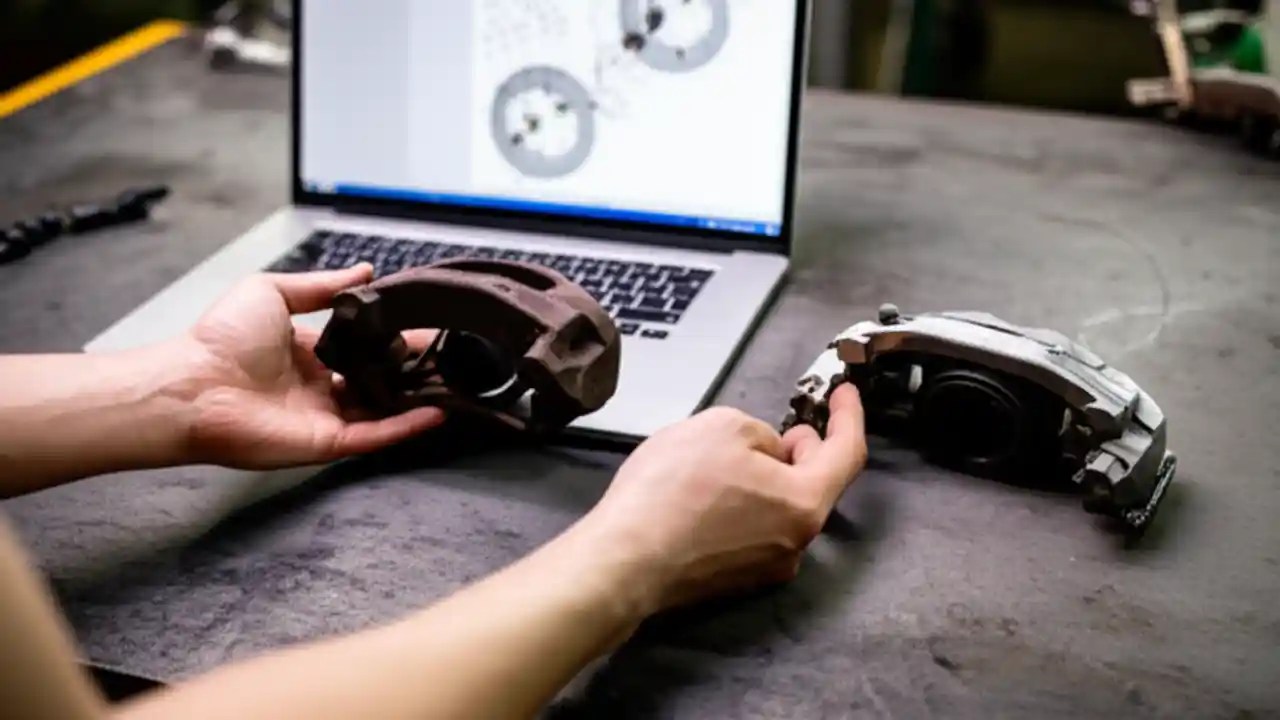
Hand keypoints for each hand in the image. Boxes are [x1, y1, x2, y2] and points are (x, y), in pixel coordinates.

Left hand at [179, 264, 444, 468]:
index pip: (361, 346)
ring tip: (454, 381)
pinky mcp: (327, 442)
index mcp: (306, 352)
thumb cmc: (223, 338)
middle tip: (449, 354)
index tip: (426, 323)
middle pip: (377, 379)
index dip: (392, 336)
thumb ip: (321, 285)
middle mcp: (320, 386)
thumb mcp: (272, 291)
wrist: (195, 386)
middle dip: (411, 368)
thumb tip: (365, 271)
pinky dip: (407, 426)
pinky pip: (375, 436)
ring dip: (416, 398)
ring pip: (383, 409)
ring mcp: (325, 417)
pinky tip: (437, 411)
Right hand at [580, 384, 866, 611]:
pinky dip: (748, 505)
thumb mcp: (724, 426)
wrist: (623, 560)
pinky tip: (712, 492)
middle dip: (806, 451)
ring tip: (736, 458)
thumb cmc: (673, 488)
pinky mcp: (732, 580)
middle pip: (815, 485)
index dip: (849, 416)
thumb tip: (767, 454)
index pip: (847, 453)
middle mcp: (795, 543)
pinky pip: (754, 531)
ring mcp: (764, 568)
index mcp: (805, 503)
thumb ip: (762, 432)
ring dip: (771, 479)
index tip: (846, 394)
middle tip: (788, 428)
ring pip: (782, 510)